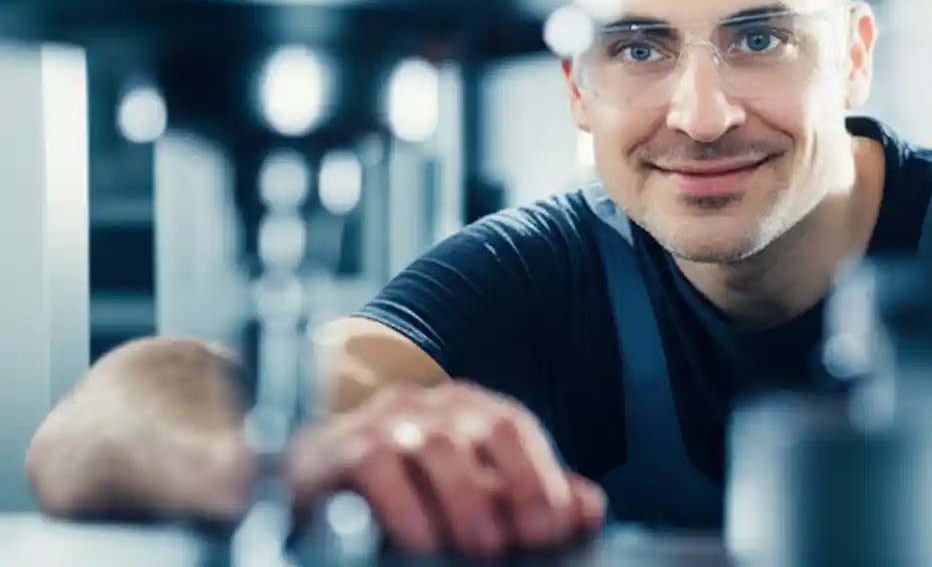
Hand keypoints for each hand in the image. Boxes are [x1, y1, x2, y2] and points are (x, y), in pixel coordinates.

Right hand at [287, 381, 605, 557]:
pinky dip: (404, 506)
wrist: (318, 476)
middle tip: (511, 543)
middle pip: (487, 429)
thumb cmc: (414, 488)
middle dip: (510, 487)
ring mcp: (387, 421)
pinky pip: (377, 466)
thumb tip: (589, 509)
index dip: (540, 477)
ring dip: (464, 501)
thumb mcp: (478, 492)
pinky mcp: (341, 448)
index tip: (552, 528)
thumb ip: (534, 499)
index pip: (517, 429)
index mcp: (474, 411)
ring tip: (476, 549)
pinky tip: (421, 541)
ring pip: (436, 446)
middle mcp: (435, 407)